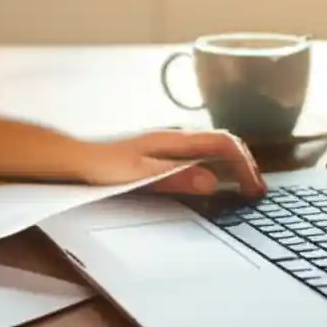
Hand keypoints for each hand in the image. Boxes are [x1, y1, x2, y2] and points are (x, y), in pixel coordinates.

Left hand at [79, 130, 266, 197]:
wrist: (69, 154)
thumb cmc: (100, 164)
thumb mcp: (140, 175)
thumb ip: (177, 177)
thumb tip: (212, 181)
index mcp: (173, 139)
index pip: (224, 142)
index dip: (245, 165)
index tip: (253, 189)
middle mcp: (173, 136)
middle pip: (223, 141)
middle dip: (245, 164)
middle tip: (256, 190)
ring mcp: (165, 141)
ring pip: (210, 147)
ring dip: (231, 164)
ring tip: (242, 186)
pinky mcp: (156, 150)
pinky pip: (195, 153)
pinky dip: (213, 165)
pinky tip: (210, 180)